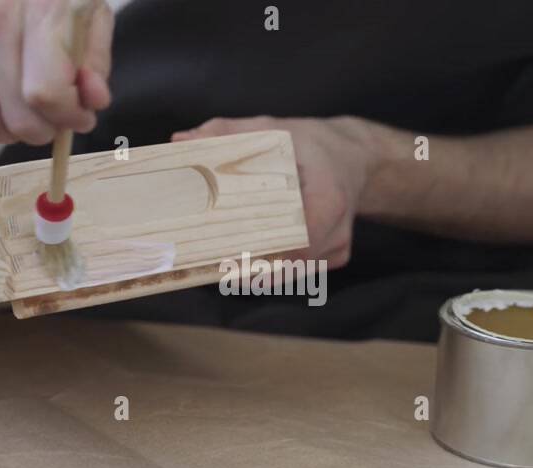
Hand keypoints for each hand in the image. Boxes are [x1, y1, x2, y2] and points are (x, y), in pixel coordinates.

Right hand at [0, 0, 113, 144]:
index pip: (46, 93)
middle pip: (16, 117)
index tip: (80, 114)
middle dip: (45, 130)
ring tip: (23, 114)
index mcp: (37, 8)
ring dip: (9, 133)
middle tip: (53, 117)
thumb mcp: (87, 9)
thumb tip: (93, 101)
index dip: (69, 116)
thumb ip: (95, 60)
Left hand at [173, 116, 376, 269]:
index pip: (296, 243)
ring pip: (291, 274)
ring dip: (257, 274)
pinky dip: (272, 269)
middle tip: (211, 269)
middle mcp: (337, 231)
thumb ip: (226, 133)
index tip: (226, 263)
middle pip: (288, 266)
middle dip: (249, 270)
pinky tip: (247, 261)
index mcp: (329, 199)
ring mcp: (337, 248)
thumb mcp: (270, 129)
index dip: (260, 257)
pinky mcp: (333, 258)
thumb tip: (180, 141)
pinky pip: (297, 271)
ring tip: (221, 269)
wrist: (352, 158)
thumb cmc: (309, 144)